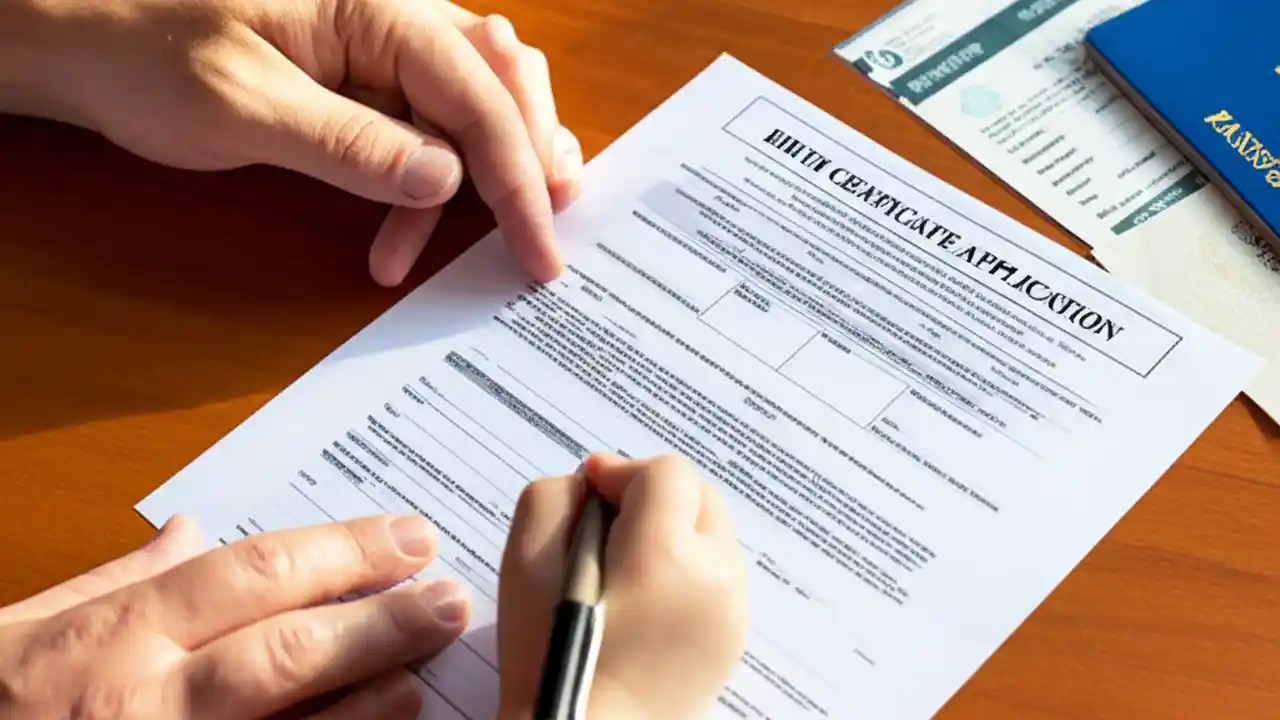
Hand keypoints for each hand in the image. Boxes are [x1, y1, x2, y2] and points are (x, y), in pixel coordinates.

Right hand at [0, 513, 470, 718]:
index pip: (254, 574)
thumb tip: (192, 531)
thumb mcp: (26, 627)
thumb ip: (116, 579)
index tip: (409, 539)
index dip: (342, 552)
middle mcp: (143, 700)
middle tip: (447, 599)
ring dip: (363, 706)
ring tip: (423, 678)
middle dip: (378, 622)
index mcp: (114, 633)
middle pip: (285, 649)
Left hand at [1, 0, 582, 285]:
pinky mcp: (363, 79)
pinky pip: (425, 128)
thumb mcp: (243, 105)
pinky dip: (428, 190)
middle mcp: (393, 15)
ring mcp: (381, 46)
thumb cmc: (144, 51)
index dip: (517, 173)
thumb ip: (352, 143)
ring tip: (489, 247)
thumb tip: (446, 180)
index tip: (540, 245)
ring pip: (474, 106)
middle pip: (502, 82)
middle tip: (543, 238)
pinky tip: (402, 244)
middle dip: (529, 162)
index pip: (475, 90)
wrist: (83, 36)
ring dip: (487, 180)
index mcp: (374, 4)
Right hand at [498, 454, 748, 719]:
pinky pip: (718, 578)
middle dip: (654, 495)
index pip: (665, 474)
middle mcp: (714, 576)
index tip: (590, 491)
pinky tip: (646, 597)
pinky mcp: (733, 640)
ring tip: (626, 560)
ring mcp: (731, 611)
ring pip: (713, 535)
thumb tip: (593, 481)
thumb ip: (554, 497)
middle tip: (607, 519)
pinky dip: (688, 569)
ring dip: (675, 530)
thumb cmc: (548, 657)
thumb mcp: (524, 562)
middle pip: (699, 497)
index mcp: (665, 553)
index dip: (622, 472)